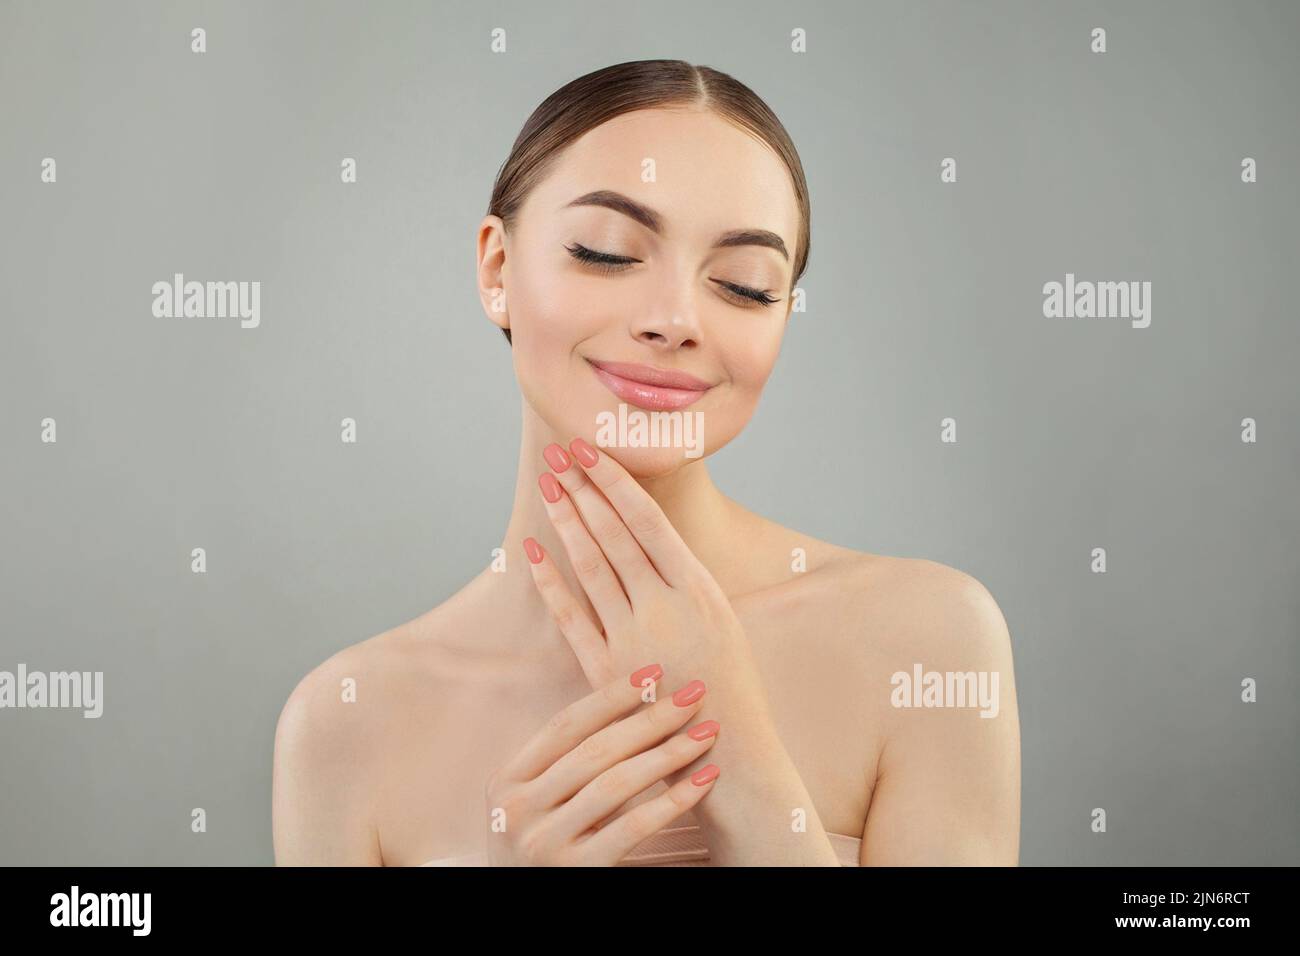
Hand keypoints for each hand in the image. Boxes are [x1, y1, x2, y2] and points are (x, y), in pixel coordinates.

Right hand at [484, 664, 719, 865]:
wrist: (524, 914)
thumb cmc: (544, 853)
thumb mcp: (534, 805)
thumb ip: (562, 767)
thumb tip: (630, 707)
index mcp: (505, 783)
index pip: (565, 726)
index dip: (611, 696)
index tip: (654, 672)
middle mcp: (517, 811)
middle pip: (595, 750)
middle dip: (651, 718)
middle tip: (695, 694)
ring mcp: (543, 843)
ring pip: (616, 784)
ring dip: (668, 753)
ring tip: (706, 733)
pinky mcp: (574, 872)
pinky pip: (632, 826)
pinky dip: (672, 800)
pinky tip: (702, 781)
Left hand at [524, 438, 771, 726]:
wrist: (733, 761)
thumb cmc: (733, 691)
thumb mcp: (725, 623)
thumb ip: (686, 584)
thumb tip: (651, 541)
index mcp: (701, 590)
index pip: (647, 519)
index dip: (614, 481)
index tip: (590, 448)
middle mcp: (666, 609)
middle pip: (614, 534)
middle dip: (584, 489)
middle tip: (557, 452)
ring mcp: (633, 641)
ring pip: (590, 567)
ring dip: (567, 522)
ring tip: (548, 486)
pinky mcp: (608, 674)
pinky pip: (571, 619)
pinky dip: (550, 583)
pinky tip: (531, 553)